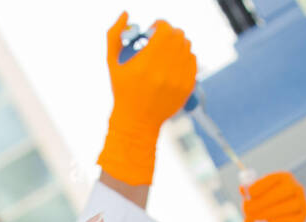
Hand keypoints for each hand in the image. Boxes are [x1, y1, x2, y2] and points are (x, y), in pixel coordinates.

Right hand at [97, 12, 197, 186]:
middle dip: (169, 33)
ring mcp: (178, 80)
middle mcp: (164, 71)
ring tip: (168, 50)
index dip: (160, 24)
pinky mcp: (186, 88)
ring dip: (178, 43)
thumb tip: (125, 14)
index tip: (153, 29)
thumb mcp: (112, 63)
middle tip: (161, 39)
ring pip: (187, 46)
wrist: (136, 122)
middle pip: (178, 36)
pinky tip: (175, 61)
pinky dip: (186, 57)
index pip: (165, 29)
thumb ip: (114, 35)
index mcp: (146, 62)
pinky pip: (193, 61)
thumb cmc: (122, 91)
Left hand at [240, 172, 305, 221]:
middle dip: (265, 200)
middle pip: (284, 190)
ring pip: (288, 206)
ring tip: (255, 218)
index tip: (249, 192)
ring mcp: (300, 202)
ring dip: (270, 213)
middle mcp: (296, 188)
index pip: (275, 178)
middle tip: (249, 210)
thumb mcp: (252, 198)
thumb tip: (243, 188)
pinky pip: (291, 220)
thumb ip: (248, 192)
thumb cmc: (260, 206)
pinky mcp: (301, 218)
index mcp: (284, 178)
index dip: (262, 185)